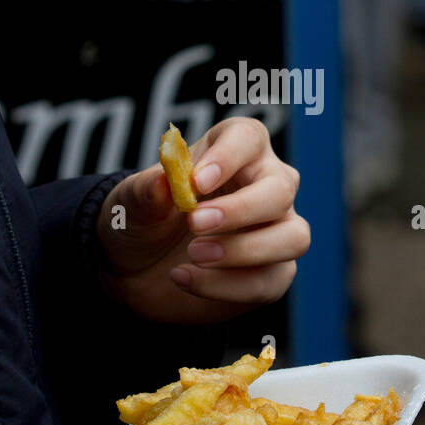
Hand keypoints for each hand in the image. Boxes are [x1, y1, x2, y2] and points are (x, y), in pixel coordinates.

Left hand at [94, 117, 309, 325]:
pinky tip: (186, 279)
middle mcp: (265, 185)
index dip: (228, 157)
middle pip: (281, 189)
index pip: (247, 138)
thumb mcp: (130, 204)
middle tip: (195, 224)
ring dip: (246, 250)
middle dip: (241, 209)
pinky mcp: (272, 273)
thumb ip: (145, 191)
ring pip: (294, 237)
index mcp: (233, 150)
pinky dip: (228, 285)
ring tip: (194, 255)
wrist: (136, 270)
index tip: (197, 182)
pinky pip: (271, 280)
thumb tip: (162, 183)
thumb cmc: (143, 220)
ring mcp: (275, 230)